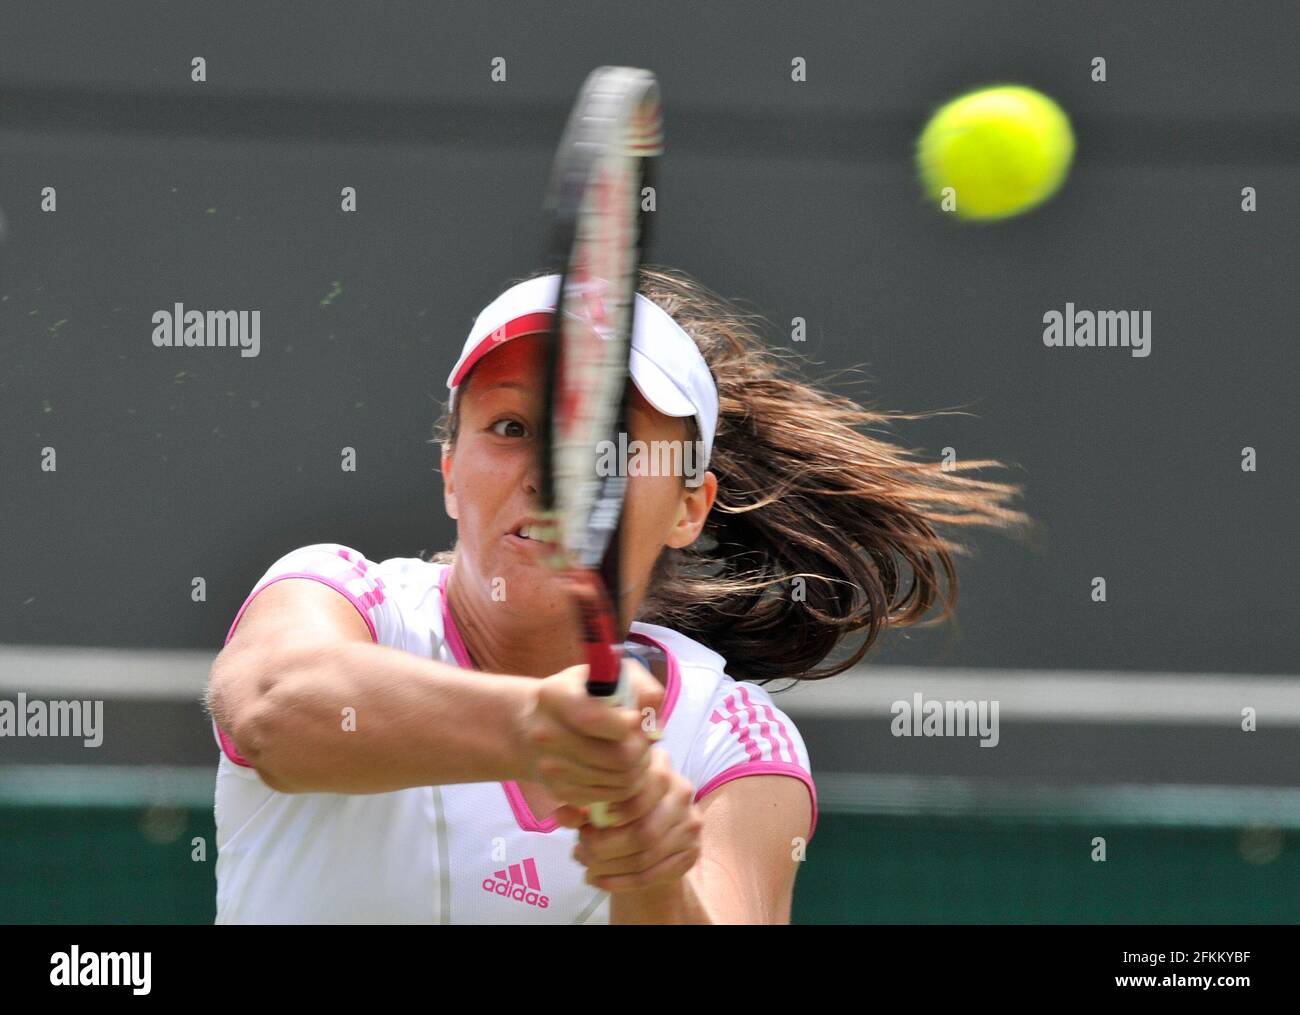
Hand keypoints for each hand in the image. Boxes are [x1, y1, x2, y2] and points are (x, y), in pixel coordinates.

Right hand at [515, 661, 661, 809]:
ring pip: (620, 780)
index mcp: (554, 695)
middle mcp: (545, 734)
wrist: (540, 721)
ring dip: (639, 768)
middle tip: (643, 740)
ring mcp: (550, 766)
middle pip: (617, 757)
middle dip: (642, 750)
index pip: (594, 719)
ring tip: (634, 751)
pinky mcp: (560, 792)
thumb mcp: (612, 675)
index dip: (627, 724)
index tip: (636, 719)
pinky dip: (625, 784)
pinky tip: (619, 766)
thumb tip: (649, 712)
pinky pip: (612, 795)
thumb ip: (639, 687)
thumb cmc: (585, 693)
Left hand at [555, 748, 703, 893]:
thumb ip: (581, 805)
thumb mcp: (599, 800)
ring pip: (647, 854)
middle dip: (604, 847)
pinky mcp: (691, 852)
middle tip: (581, 852)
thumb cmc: (620, 807)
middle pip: (643, 830)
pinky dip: (623, 882)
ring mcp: (690, 823)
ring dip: (610, 867)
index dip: (612, 813)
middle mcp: (682, 791)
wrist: (653, 828)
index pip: (638, 790)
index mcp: (659, 765)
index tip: (586, 828)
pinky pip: (654, 874)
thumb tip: (564, 815)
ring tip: (587, 868)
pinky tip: (601, 881)